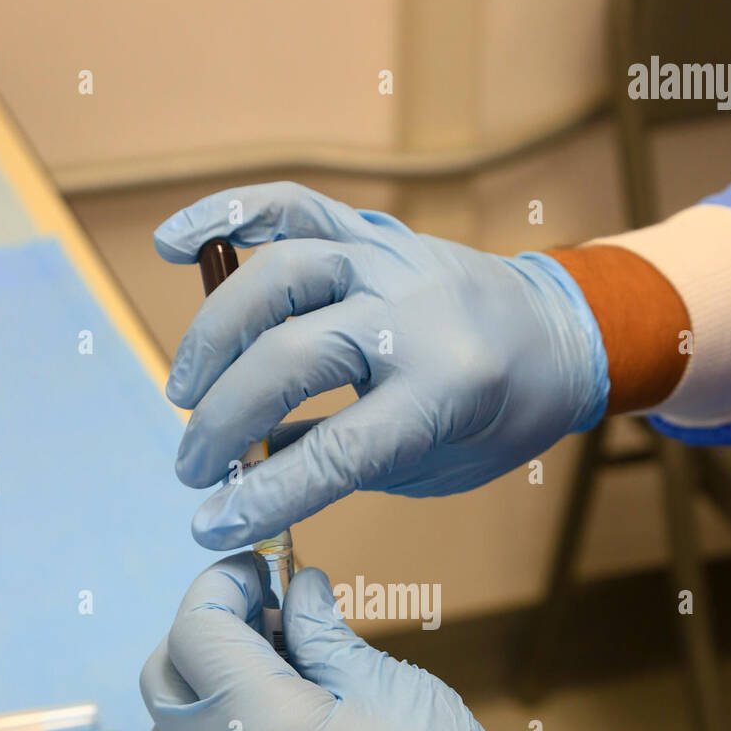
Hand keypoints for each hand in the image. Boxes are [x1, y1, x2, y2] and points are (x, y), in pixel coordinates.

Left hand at [139, 554, 558, 730]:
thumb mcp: (397, 693)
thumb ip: (327, 639)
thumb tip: (298, 595)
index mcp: (257, 723)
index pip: (194, 629)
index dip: (222, 586)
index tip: (259, 575)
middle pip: (163, 683)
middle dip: (202, 638)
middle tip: (263, 625)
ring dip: (204, 705)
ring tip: (270, 694)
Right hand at [154, 182, 608, 548]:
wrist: (556, 331)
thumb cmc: (497, 415)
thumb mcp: (433, 465)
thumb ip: (343, 465)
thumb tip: (246, 474)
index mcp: (447, 388)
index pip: (338, 450)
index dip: (265, 496)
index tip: (212, 523)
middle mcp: (413, 314)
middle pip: (290, 360)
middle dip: (224, 423)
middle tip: (195, 468)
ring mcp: (388, 260)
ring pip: (276, 276)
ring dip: (214, 338)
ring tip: (186, 393)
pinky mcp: (370, 230)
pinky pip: (289, 207)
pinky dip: (227, 216)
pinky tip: (174, 245)